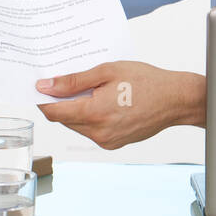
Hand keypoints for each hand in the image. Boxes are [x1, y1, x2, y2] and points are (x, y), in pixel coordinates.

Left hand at [35, 61, 204, 148]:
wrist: (176, 100)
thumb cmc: (146, 81)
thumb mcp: (107, 71)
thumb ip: (74, 80)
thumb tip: (45, 86)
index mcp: (94, 113)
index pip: (53, 112)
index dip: (43, 99)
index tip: (40, 86)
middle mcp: (98, 133)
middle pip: (64, 119)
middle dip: (62, 102)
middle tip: (69, 81)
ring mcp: (106, 141)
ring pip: (77, 126)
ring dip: (77, 110)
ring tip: (93, 90)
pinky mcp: (114, 143)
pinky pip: (92, 131)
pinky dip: (91, 117)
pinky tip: (104, 102)